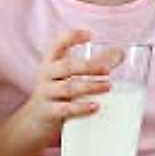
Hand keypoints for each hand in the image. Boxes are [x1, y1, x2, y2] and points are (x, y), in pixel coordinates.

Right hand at [11, 29, 112, 146]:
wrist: (34, 121)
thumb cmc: (58, 92)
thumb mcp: (68, 76)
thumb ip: (92, 65)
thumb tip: (121, 54)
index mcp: (52, 61)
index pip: (59, 44)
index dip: (72, 37)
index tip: (89, 35)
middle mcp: (47, 75)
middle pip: (67, 66)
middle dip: (89, 66)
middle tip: (109, 69)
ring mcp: (46, 94)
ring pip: (68, 88)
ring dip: (90, 86)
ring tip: (107, 86)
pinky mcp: (49, 112)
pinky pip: (65, 109)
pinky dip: (80, 108)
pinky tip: (95, 106)